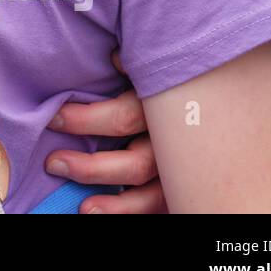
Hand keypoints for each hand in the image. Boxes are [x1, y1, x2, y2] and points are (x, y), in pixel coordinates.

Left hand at [43, 49, 166, 212]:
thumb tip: (115, 58)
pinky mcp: (179, 186)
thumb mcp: (153, 66)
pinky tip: (104, 212)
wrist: (217, 100)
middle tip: (53, 163)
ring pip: (153, 196)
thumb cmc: (168, 80)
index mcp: (164, 106)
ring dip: (116, 204)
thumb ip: (134, 63)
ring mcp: (179, 168)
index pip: (123, 118)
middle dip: (92, 167)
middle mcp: (175, 142)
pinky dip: (132, 212)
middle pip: (137, 163)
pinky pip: (159, 206)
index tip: (53, 118)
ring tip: (83, 209)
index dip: (85, 120)